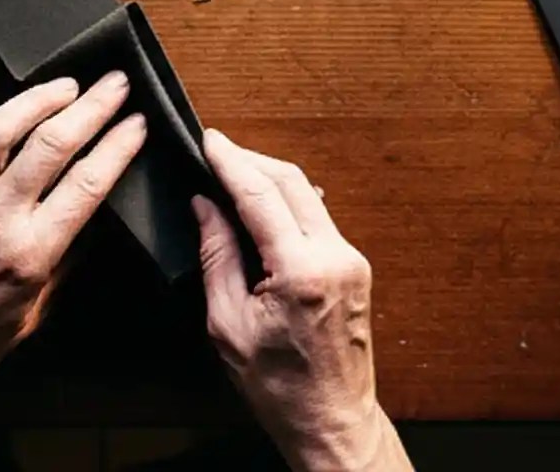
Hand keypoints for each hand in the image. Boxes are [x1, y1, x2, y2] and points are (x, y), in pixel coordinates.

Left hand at [0, 72, 145, 412]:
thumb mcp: (30, 316)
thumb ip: (63, 265)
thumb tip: (93, 225)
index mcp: (29, 256)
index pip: (87, 184)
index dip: (118, 146)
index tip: (139, 125)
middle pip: (53, 144)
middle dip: (93, 107)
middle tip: (118, 84)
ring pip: (6, 127)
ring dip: (43, 98)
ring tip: (72, 82)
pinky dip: (4, 115)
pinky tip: (25, 107)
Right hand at [193, 130, 410, 471]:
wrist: (331, 420)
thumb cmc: (279, 386)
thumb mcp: (227, 324)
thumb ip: (217, 256)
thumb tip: (205, 206)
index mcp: (302, 271)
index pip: (261, 194)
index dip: (230, 161)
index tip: (208, 140)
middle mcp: (336, 257)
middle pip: (291, 181)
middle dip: (250, 160)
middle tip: (215, 151)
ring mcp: (351, 259)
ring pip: (307, 194)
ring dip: (269, 179)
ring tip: (230, 177)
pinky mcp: (354, 266)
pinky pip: (317, 217)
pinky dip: (286, 202)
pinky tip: (260, 207)